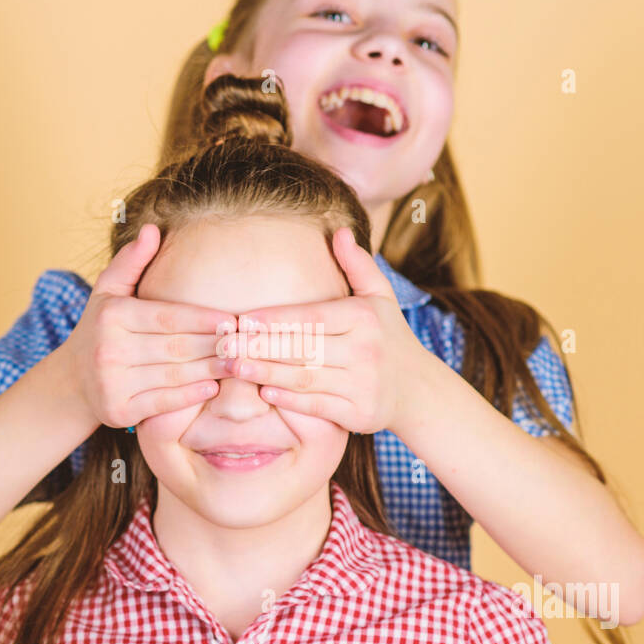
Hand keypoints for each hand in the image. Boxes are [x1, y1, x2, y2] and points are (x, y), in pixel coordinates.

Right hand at [63, 223, 234, 427]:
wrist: (72, 381)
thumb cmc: (102, 329)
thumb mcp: (109, 291)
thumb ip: (132, 260)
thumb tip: (152, 229)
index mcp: (113, 315)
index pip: (169, 316)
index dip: (205, 319)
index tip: (233, 320)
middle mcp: (110, 348)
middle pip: (177, 346)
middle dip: (215, 345)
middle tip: (246, 344)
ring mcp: (112, 382)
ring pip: (175, 375)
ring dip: (211, 370)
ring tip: (239, 364)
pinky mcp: (118, 410)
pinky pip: (163, 402)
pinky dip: (190, 396)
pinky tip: (213, 387)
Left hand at [217, 227, 431, 435]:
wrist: (418, 389)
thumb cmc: (388, 336)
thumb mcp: (380, 296)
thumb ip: (358, 265)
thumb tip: (339, 230)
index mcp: (363, 317)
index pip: (312, 317)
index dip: (275, 319)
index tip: (242, 321)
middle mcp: (365, 349)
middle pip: (303, 347)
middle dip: (260, 347)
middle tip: (225, 346)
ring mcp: (363, 383)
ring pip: (306, 377)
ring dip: (266, 373)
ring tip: (234, 368)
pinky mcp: (360, 413)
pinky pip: (317, 405)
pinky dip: (289, 400)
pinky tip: (264, 392)